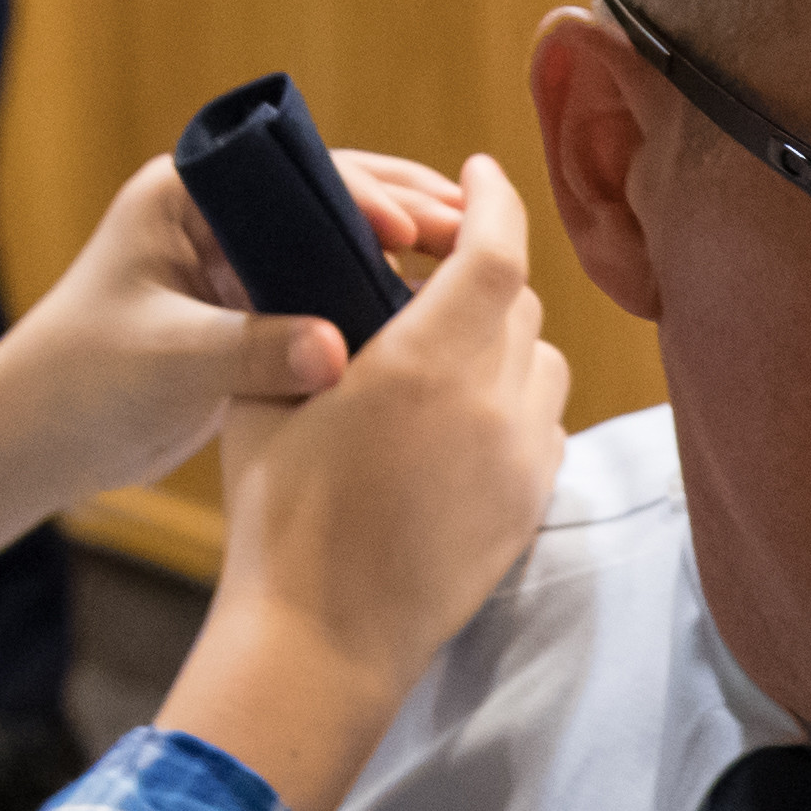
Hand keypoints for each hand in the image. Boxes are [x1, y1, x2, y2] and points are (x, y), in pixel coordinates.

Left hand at [0, 144, 463, 511]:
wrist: (38, 437)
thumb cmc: (81, 383)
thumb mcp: (170, 362)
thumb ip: (253, 352)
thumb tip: (339, 353)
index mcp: (185, 197)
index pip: (293, 174)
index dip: (362, 195)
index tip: (416, 230)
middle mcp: (215, 216)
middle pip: (327, 193)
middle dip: (401, 208)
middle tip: (474, 230)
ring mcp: (235, 260)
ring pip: (334, 238)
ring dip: (398, 249)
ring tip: (475, 263)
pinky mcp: (249, 308)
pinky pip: (326, 287)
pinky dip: (375, 295)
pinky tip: (432, 316)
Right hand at [162, 157, 575, 810]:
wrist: (322, 638)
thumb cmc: (277, 517)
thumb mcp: (266, 398)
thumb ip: (304, 320)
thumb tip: (311, 260)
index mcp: (426, 361)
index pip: (496, 248)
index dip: (494, 198)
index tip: (478, 172)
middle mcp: (493, 401)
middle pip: (519, 302)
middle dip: (483, 275)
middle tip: (436, 275)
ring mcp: (522, 457)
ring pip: (543, 363)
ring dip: (505, 342)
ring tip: (449, 353)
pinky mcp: (530, 505)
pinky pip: (544, 426)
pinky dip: (516, 405)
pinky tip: (464, 421)